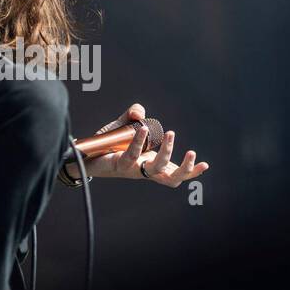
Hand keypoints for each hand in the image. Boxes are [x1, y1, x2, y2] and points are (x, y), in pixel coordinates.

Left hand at [67, 102, 209, 187]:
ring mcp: (133, 170)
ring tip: (171, 134)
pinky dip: (139, 141)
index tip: (205, 165)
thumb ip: (133, 114)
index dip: (190, 172)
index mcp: (151, 164)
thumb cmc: (107, 144)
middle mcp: (144, 170)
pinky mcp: (120, 165)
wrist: (84, 155)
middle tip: (191, 153)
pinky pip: (133, 155)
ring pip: (155, 169)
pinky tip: (141, 128)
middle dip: (184, 168)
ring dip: (166, 153)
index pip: (174, 173)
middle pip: (170, 177)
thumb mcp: (123, 126)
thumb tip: (140, 112)